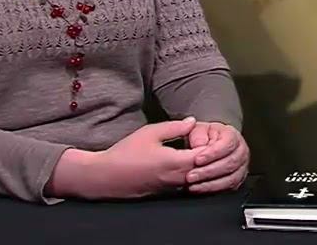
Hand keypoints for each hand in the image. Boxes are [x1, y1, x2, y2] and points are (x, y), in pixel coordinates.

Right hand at [49, 118, 199, 199]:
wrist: (105, 177)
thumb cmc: (126, 153)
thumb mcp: (150, 133)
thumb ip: (174, 127)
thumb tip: (193, 122)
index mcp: (175, 162)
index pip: (206, 156)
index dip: (211, 145)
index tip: (207, 135)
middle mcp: (177, 179)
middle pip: (206, 169)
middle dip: (209, 157)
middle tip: (207, 143)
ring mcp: (172, 189)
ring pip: (198, 178)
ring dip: (201, 166)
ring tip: (197, 151)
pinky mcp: (167, 194)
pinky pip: (187, 184)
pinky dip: (192, 174)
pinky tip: (186, 163)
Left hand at [183, 121, 249, 193]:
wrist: (208, 145)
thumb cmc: (205, 137)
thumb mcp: (198, 130)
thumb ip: (198, 135)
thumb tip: (199, 145)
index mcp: (233, 135)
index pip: (228, 144)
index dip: (213, 153)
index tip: (197, 159)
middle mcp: (241, 151)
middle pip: (230, 163)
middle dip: (208, 171)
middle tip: (191, 175)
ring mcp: (241, 166)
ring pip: (230, 178)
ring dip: (209, 183)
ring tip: (193, 184)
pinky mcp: (237, 179)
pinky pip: (228, 188)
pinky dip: (212, 189)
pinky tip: (199, 188)